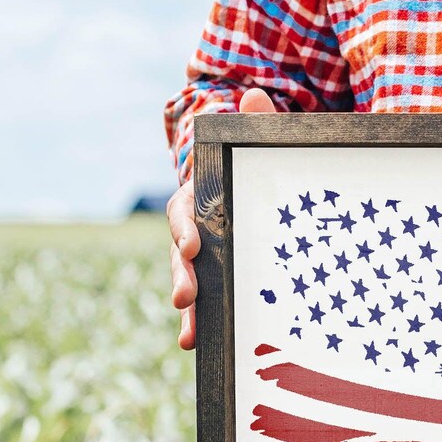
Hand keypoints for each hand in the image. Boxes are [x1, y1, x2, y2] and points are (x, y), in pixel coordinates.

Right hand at [168, 88, 277, 349]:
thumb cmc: (259, 165)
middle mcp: (196, 229)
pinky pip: (209, 302)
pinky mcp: (222, 278)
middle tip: (185, 297)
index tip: (193, 245)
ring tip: (190, 335)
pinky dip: (203, 323)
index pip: (183, 211)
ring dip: (189, 310)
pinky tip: (198, 346)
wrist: (261, 187)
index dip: (184, 228)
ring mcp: (207, 257)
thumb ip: (257, 123)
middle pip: (180, 255)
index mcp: (200, 196)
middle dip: (181, 277)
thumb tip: (256, 96)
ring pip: (191, 283)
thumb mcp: (259, 145)